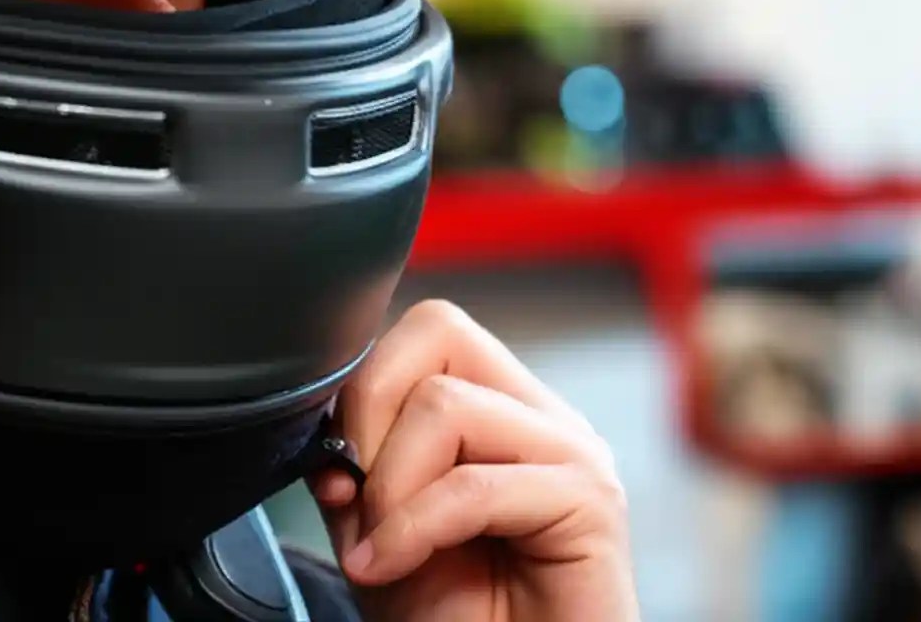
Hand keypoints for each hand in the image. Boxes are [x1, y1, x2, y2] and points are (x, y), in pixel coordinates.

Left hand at [312, 301, 637, 621]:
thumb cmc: (459, 620)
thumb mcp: (379, 532)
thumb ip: (357, 471)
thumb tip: (330, 438)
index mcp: (501, 409)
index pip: (428, 329)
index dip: (366, 387)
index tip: (339, 472)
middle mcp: (542, 416)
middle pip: (439, 331)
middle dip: (370, 418)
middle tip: (360, 503)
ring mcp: (571, 452)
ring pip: (445, 404)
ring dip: (390, 489)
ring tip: (387, 552)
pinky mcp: (590, 501)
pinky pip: (472, 487)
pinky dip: (413, 531)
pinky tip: (393, 569)